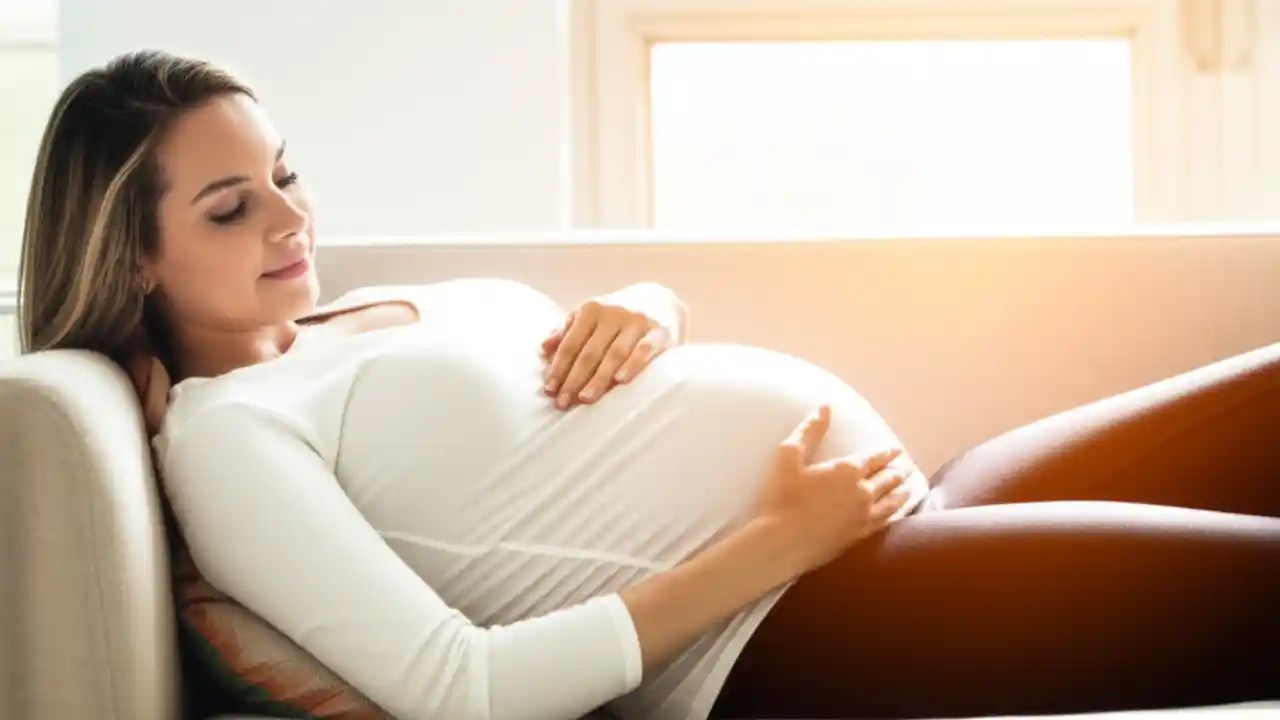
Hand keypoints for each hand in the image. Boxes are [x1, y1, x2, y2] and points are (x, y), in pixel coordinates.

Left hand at [540, 291, 676, 409]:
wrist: (658, 300)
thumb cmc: (615, 316)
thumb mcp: (589, 316)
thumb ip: (567, 331)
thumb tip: (543, 349)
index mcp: (591, 310)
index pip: (570, 344)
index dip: (558, 368)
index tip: (550, 390)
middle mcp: (613, 314)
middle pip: (589, 352)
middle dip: (574, 379)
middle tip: (563, 402)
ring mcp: (636, 322)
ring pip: (614, 354)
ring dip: (598, 378)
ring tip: (585, 399)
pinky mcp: (658, 333)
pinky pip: (643, 351)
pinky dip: (632, 365)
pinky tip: (620, 381)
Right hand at [754, 404, 912, 573]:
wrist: (782, 542)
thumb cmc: (781, 496)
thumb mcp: (789, 455)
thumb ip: (809, 430)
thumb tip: (825, 407)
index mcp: (847, 469)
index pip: (874, 457)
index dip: (886, 452)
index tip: (896, 450)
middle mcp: (863, 491)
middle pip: (887, 478)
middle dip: (896, 471)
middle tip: (903, 467)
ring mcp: (865, 515)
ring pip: (892, 500)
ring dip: (901, 491)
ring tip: (907, 487)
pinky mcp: (861, 535)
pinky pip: (886, 521)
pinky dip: (895, 513)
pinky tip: (896, 513)